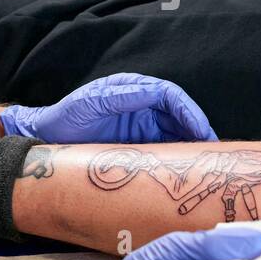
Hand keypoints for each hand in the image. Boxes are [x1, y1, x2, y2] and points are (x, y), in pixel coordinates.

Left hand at [0, 72, 216, 143]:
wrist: (47, 140)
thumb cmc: (66, 117)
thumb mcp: (92, 103)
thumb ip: (122, 97)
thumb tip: (153, 93)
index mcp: (133, 89)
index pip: (170, 96)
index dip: (189, 111)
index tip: (200, 129)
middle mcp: (142, 105)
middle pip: (179, 115)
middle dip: (197, 129)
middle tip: (212, 149)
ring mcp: (141, 126)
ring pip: (175, 133)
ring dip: (191, 145)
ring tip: (205, 163)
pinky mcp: (138, 145)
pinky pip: (163, 150)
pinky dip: (177, 158)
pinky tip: (185, 170)